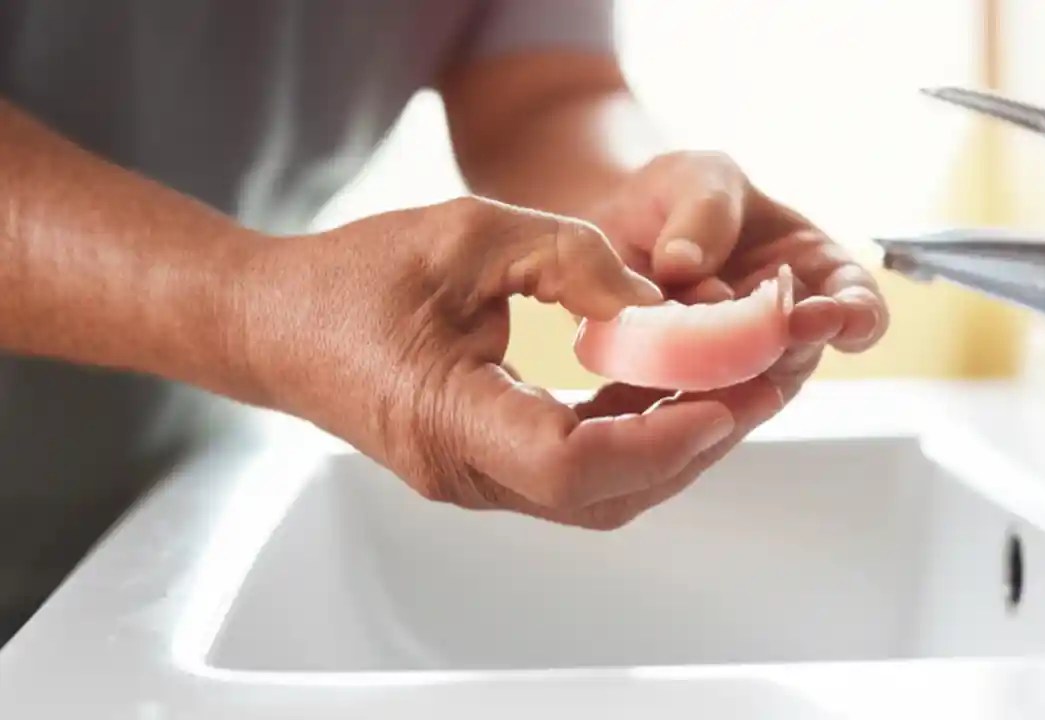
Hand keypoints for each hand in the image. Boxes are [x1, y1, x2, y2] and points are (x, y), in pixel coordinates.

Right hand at [235, 197, 781, 528]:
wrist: (276, 324)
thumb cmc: (353, 278)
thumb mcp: (465, 235)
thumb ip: (570, 260)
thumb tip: (661, 304)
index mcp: (446, 420)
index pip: (571, 466)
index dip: (660, 440)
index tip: (724, 396)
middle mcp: (466, 472)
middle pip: (607, 492)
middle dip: (698, 438)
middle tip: (766, 379)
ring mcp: (478, 480)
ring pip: (603, 490)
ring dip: (677, 438)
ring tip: (738, 376)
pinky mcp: (489, 467)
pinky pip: (581, 467)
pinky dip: (638, 429)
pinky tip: (672, 378)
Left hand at [587, 151, 888, 402]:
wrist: (614, 222)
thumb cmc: (678, 194)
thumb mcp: (699, 177)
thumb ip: (705, 210)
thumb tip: (682, 265)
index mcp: (814, 271)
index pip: (857, 302)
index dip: (857, 317)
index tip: (833, 316)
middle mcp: (783, 328)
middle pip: (799, 356)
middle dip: (779, 351)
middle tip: (749, 339)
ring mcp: (735, 364)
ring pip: (739, 389)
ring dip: (715, 375)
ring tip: (680, 348)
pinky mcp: (682, 387)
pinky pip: (683, 405)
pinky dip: (668, 393)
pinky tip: (644, 374)